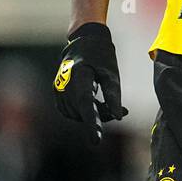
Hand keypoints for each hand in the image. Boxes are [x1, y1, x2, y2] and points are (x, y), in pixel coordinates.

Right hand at [53, 21, 127, 142]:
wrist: (83, 40)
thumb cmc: (100, 55)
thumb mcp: (111, 72)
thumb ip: (114, 94)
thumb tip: (118, 118)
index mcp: (79, 76)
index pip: (86, 104)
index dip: (92, 123)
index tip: (96, 140)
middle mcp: (64, 85)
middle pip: (83, 112)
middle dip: (102, 115)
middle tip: (123, 110)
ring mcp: (58, 91)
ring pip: (78, 114)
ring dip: (95, 114)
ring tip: (109, 103)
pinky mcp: (58, 94)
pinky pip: (73, 111)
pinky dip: (86, 111)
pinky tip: (97, 103)